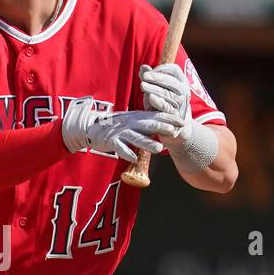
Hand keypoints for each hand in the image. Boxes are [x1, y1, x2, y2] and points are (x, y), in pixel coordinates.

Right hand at [62, 97, 179, 162]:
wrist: (91, 127)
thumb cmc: (115, 126)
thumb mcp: (132, 121)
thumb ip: (146, 123)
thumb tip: (165, 126)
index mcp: (136, 118)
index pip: (155, 116)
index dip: (169, 118)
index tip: (182, 121)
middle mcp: (130, 124)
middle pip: (148, 125)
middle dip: (162, 127)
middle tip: (175, 131)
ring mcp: (120, 133)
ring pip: (136, 138)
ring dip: (148, 143)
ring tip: (159, 150)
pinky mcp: (111, 142)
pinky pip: (120, 148)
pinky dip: (127, 153)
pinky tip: (134, 158)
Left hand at [139, 63, 191, 145]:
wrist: (177, 127)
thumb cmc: (164, 103)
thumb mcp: (159, 89)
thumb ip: (151, 78)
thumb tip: (143, 66)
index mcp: (182, 82)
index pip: (174, 70)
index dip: (161, 69)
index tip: (149, 72)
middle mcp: (184, 91)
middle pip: (170, 81)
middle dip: (156, 78)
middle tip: (144, 77)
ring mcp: (181, 104)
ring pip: (167, 94)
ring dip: (154, 89)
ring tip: (143, 85)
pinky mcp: (176, 116)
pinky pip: (167, 107)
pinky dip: (158, 102)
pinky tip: (150, 98)